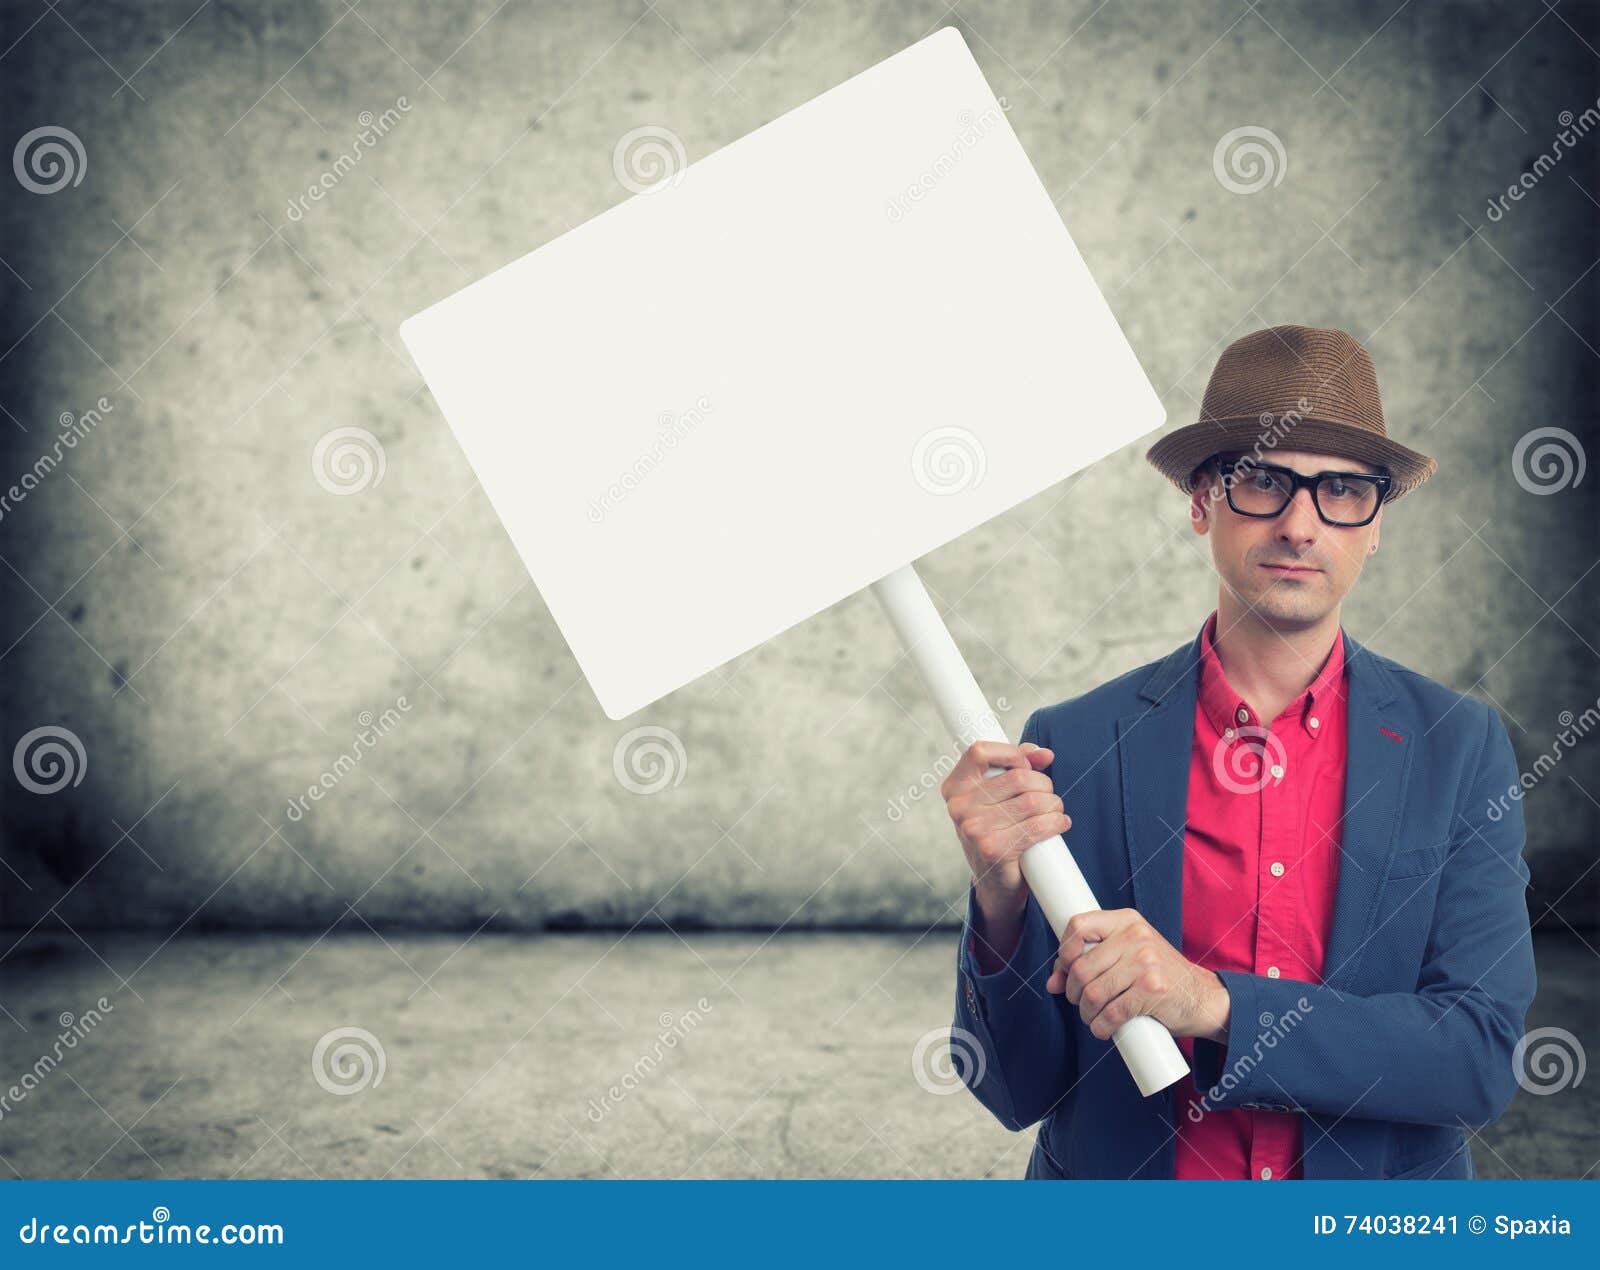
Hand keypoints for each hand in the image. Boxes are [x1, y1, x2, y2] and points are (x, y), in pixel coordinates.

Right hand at [941, 740, 1068, 921]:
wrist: (994, 885)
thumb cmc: (998, 832)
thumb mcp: (998, 796)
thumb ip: (1016, 766)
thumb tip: (1044, 754)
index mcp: (954, 787)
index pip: (979, 751)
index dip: (1011, 753)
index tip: (1027, 765)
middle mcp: (959, 806)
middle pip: (1017, 776)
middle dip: (1043, 784)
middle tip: (1048, 796)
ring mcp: (974, 829)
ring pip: (1032, 801)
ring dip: (1053, 805)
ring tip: (1055, 812)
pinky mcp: (994, 850)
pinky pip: (1038, 825)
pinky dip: (1056, 822)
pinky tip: (1060, 824)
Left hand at [1046, 908, 1230, 1042]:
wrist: (1203, 997)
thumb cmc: (1159, 975)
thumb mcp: (1128, 955)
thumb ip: (1093, 960)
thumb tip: (1052, 983)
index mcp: (1126, 921)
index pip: (1078, 925)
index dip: (1064, 951)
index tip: (1065, 971)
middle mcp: (1136, 936)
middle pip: (1081, 966)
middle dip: (1073, 992)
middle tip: (1080, 1003)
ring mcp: (1146, 962)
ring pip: (1093, 992)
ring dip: (1086, 1013)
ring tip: (1093, 1017)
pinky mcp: (1153, 990)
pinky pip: (1112, 1013)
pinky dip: (1101, 1027)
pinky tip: (1104, 1029)